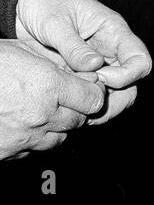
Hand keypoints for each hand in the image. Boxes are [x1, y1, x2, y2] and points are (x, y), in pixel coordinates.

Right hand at [0, 37, 107, 158]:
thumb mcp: (22, 51)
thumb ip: (56, 64)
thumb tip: (81, 72)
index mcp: (48, 86)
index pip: (93, 100)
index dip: (92, 93)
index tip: (87, 88)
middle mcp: (40, 116)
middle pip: (78, 121)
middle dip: (75, 110)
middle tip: (64, 99)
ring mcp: (22, 138)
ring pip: (57, 140)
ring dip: (55, 128)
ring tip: (40, 112)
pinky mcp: (6, 153)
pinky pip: (30, 152)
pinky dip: (31, 142)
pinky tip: (20, 126)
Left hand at [15, 0, 151, 124]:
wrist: (30, 0)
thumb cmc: (48, 1)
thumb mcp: (57, 22)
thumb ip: (74, 46)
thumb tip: (95, 67)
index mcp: (114, 32)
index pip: (141, 61)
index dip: (125, 77)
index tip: (97, 77)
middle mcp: (111, 50)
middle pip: (131, 84)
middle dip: (113, 99)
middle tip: (85, 101)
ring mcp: (96, 64)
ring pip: (112, 93)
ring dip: (96, 104)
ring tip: (74, 106)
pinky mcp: (80, 73)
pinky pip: (90, 93)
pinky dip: (82, 104)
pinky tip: (67, 104)